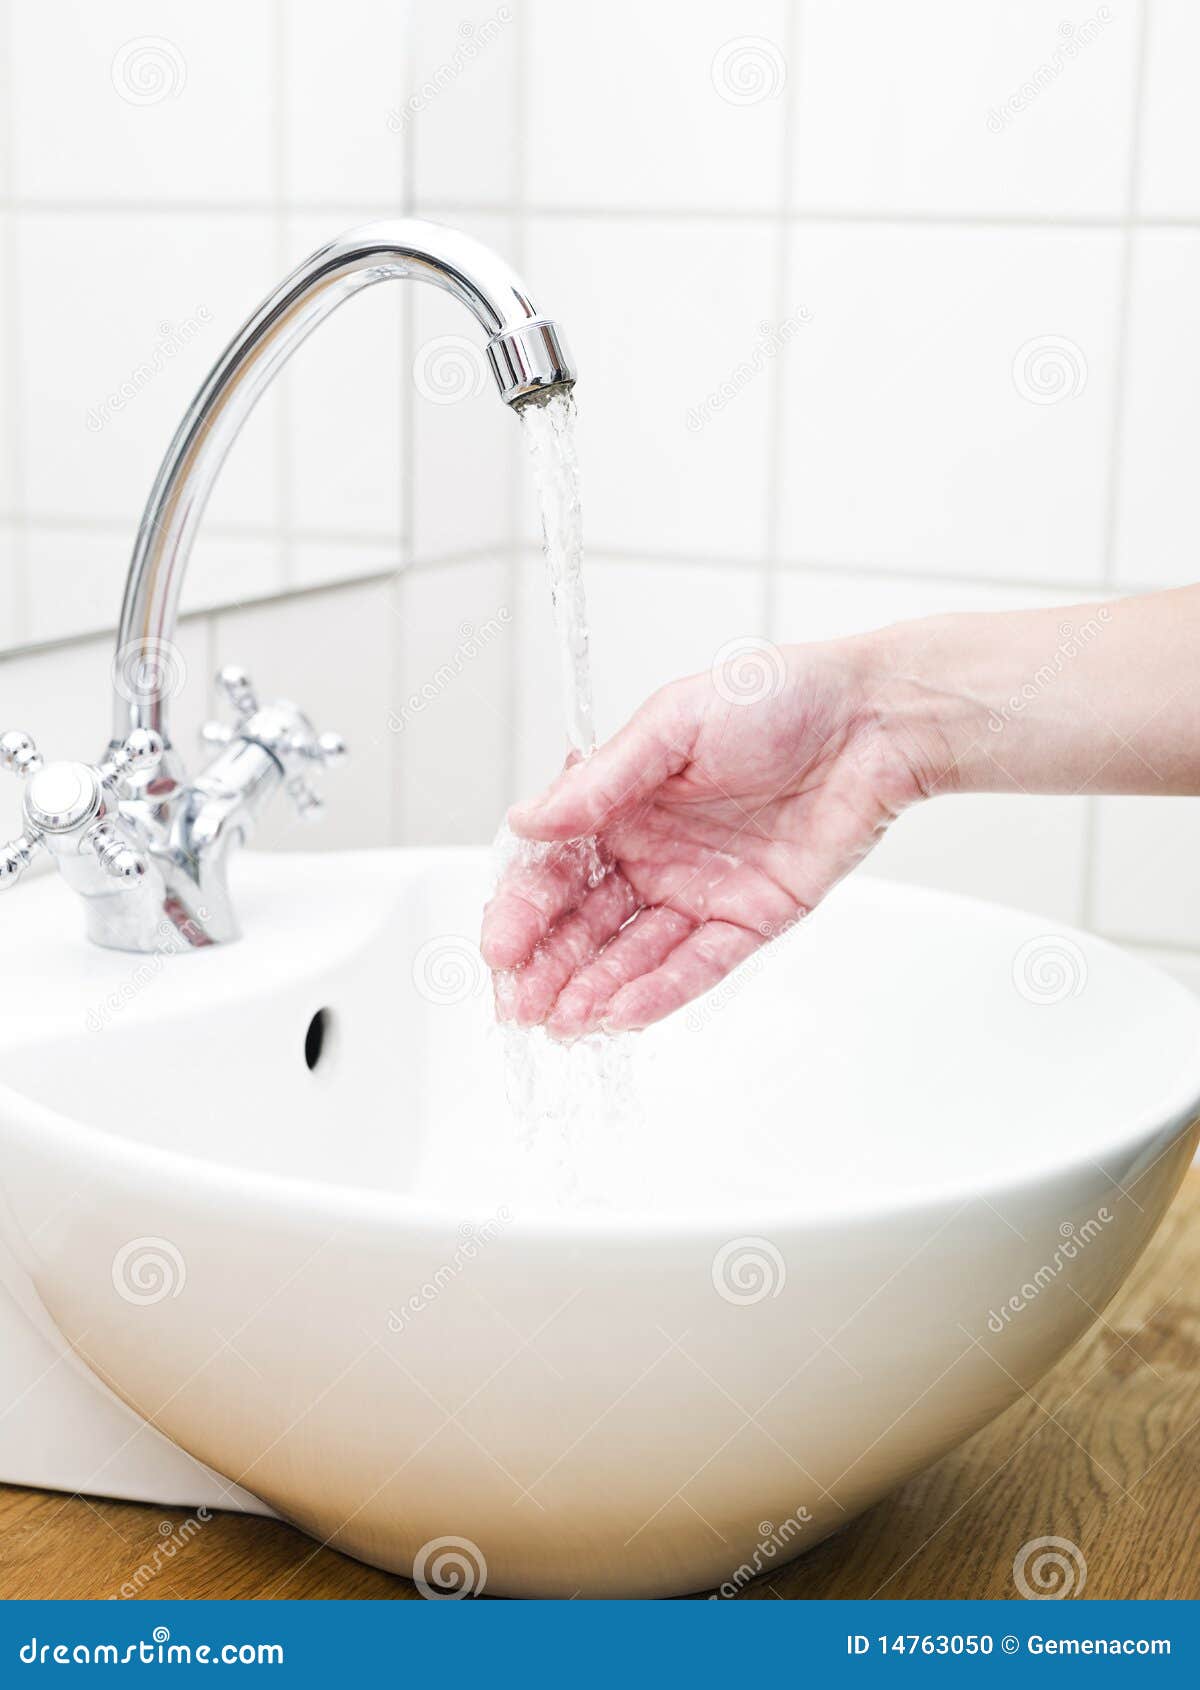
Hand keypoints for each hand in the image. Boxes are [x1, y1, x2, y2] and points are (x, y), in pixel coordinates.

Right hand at [481, 637, 933, 1036]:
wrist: (871, 719)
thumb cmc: (776, 698)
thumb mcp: (673, 725)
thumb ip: (602, 781)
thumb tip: (529, 821)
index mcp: (621, 804)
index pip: (555, 867)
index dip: (523, 909)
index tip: (499, 945)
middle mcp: (652, 853)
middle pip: (585, 922)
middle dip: (548, 966)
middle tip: (518, 1005)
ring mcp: (699, 890)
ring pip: (634, 953)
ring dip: (595, 987)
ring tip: (563, 1021)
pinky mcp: (751, 918)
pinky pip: (698, 964)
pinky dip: (660, 990)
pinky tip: (622, 1013)